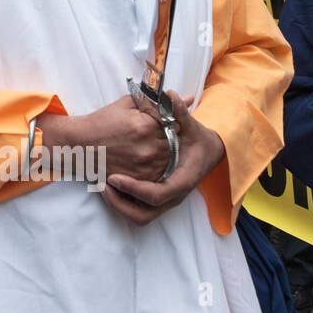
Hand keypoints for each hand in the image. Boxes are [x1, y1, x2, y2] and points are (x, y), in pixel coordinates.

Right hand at [54, 93, 176, 183]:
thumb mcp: (128, 104)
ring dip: (163, 152)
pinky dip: (156, 165)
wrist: (80, 144)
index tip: (158, 122)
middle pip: (174, 141)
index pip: (175, 122)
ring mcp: (146, 164)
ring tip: (144, 146)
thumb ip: (159, 101)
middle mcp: (150, 146)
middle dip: (167, 137)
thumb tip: (189, 98)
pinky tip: (142, 157)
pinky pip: (159, 172)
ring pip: (170, 158)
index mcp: (148, 125)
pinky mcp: (141, 178)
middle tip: (149, 136)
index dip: (168, 122)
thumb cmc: (102, 122)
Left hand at [102, 89, 225, 225]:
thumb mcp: (191, 125)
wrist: (210, 153)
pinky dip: (123, 204)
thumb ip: (180, 112)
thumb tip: (171, 95)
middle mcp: (174, 196)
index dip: (134, 189)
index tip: (114, 178)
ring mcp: (166, 202)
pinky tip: (109, 187)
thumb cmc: (198, 139)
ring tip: (102, 186)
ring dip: (119, 206)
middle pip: (144, 214)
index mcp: (182, 180)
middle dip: (120, 202)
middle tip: (102, 184)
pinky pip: (137, 211)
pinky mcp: (158, 202)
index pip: (157, 195)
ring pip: (139, 217)